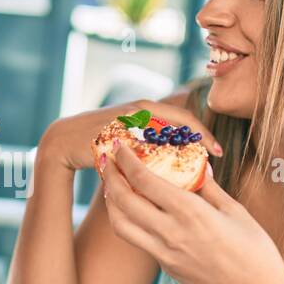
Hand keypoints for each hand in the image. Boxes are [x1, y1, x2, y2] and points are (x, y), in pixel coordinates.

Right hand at [41, 97, 219, 172]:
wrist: (62, 143)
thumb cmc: (98, 145)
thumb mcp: (127, 141)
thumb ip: (149, 146)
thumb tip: (175, 168)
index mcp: (147, 107)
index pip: (184, 117)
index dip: (205, 133)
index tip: (220, 152)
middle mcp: (140, 108)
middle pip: (181, 121)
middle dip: (201, 139)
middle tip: (217, 158)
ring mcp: (128, 117)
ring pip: (166, 133)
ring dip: (184, 150)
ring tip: (198, 169)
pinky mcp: (116, 130)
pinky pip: (144, 146)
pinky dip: (159, 159)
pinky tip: (165, 175)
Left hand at [99, 140, 283, 283]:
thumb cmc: (256, 253)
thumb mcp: (236, 212)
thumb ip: (210, 189)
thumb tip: (197, 167)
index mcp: (191, 214)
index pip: (145, 181)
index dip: (126, 160)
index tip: (119, 145)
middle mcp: (171, 234)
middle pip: (124, 201)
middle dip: (110, 177)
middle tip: (107, 160)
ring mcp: (164, 254)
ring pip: (122, 224)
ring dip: (112, 202)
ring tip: (113, 184)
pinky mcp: (165, 267)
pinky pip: (137, 239)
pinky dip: (128, 220)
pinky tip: (134, 208)